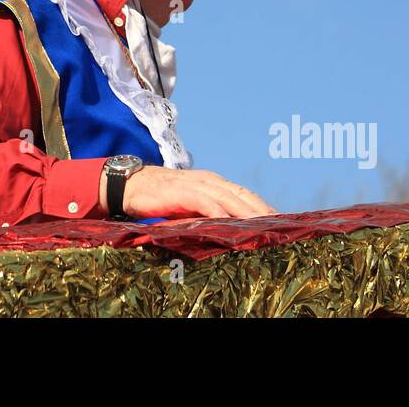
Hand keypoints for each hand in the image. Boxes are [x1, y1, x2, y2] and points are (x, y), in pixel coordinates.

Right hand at [101, 165, 275, 219]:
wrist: (130, 185)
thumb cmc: (160, 197)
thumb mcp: (188, 203)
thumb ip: (207, 210)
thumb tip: (228, 228)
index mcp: (212, 182)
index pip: (242, 193)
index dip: (261, 205)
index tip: (278, 220)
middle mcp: (207, 180)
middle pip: (241, 194)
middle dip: (260, 208)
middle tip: (278, 225)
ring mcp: (194, 184)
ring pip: (227, 196)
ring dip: (245, 210)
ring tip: (260, 224)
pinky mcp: (180, 191)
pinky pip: (203, 200)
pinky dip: (216, 209)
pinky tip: (227, 221)